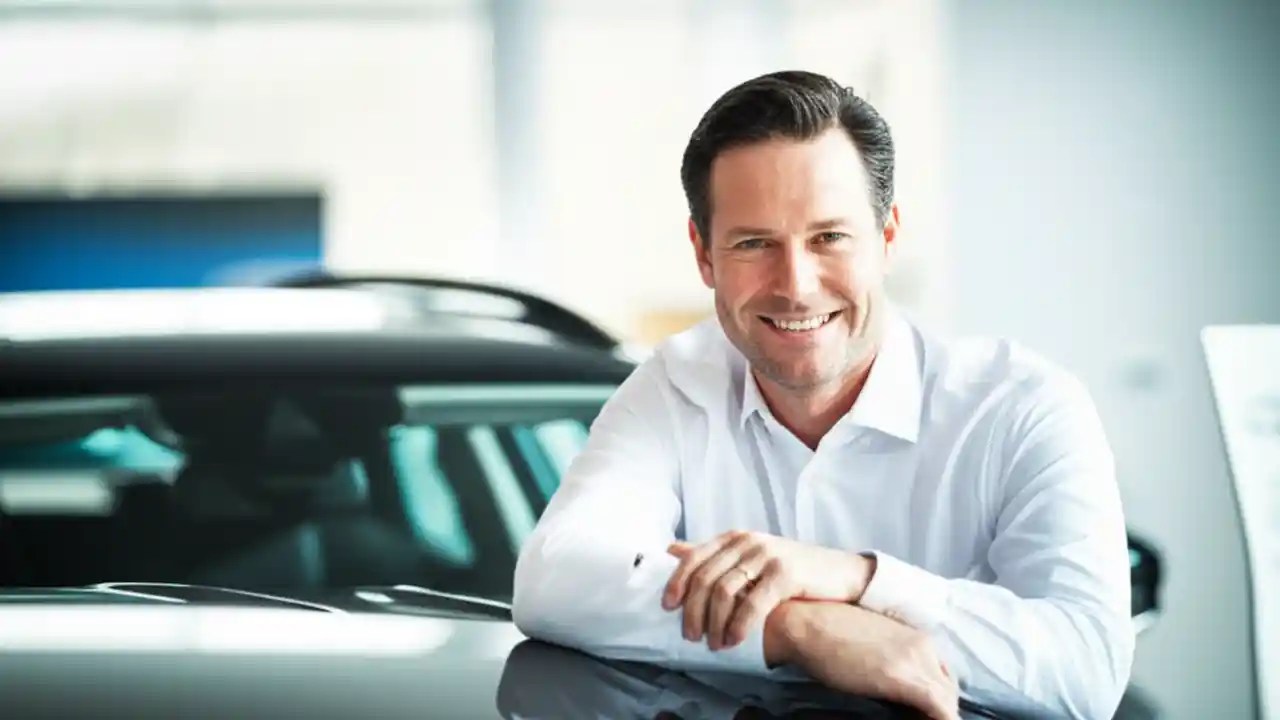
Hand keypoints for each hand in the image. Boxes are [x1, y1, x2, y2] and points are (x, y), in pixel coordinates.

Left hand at [663, 531, 874, 650]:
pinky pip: (753, 603)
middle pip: (705, 577)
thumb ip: (713, 554)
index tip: (667, 608)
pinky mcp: (785, 573)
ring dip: (714, 622)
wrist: (839, 573)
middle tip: (690, 636)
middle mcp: (747, 542)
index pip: (694, 558)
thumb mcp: (749, 556)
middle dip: (693, 610)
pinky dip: (739, 626)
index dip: (676, 583)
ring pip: (724, 591)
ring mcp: (766, 555)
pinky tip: (735, 641)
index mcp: (734, 537)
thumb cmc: (791, 569)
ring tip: (713, 643)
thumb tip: (671, 550)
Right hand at [777, 601, 958, 719]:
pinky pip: (942, 711)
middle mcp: (924, 646)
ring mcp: (916, 660)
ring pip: (948, 701)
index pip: (942, 676)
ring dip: (939, 715)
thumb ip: (891, 662)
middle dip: (940, 709)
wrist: (804, 622)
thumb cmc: (826, 634)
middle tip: (917, 718)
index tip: (921, 712)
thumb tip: (894, 689)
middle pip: (948, 689)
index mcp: (917, 638)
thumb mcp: (870, 647)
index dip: (937, 700)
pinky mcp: (904, 677)